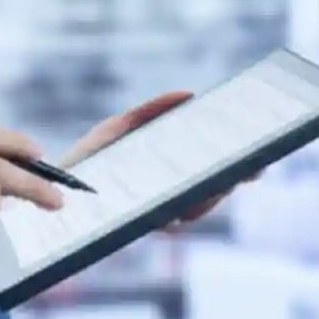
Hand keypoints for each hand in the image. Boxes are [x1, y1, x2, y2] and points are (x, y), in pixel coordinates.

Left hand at [60, 91, 260, 228]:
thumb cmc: (91, 155)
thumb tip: (188, 94)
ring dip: (218, 193)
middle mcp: (166, 199)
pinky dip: (192, 205)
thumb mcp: (120, 126)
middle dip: (237, 179)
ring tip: (231, 176)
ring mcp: (157, 216)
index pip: (211, 174)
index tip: (262, 155)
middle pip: (213, 193)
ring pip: (199, 209)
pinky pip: (176, 218)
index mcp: (167, 175)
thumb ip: (152, 110)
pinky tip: (199, 192)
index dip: (238, 167)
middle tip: (255, 166)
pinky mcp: (143, 224)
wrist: (55, 183)